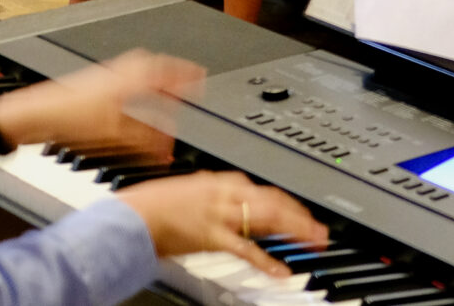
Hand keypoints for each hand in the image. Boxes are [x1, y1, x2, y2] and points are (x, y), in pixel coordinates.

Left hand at [0, 50, 198, 162]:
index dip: (186, 76)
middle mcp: (119, 72)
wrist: (36, 114)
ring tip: (163, 95)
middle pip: (152, 67)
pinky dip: (136, 90)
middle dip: (171, 77)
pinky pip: (123, 82)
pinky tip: (131, 103)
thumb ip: (146, 141)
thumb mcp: (117, 135)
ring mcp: (105, 77)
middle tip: (185, 85)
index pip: (167, 70)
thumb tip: (166, 149)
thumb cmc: (70, 118)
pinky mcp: (93, 86)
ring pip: (136, 73)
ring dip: (152, 83)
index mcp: (131, 77)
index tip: (200, 78)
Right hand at [116, 172, 326, 278]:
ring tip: (313, 244)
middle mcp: (224, 193)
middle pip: (272, 201)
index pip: (263, 189)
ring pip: (266, 220)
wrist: (133, 216)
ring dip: (294, 231)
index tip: (302, 210)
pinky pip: (245, 250)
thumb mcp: (188, 190)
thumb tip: (228, 197)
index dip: (288, 201)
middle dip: (300, 215)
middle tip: (320, 230)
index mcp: (219, 180)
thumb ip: (212, 193)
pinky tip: (282, 273)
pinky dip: (266, 262)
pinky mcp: (212, 238)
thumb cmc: (153, 204)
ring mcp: (220, 215)